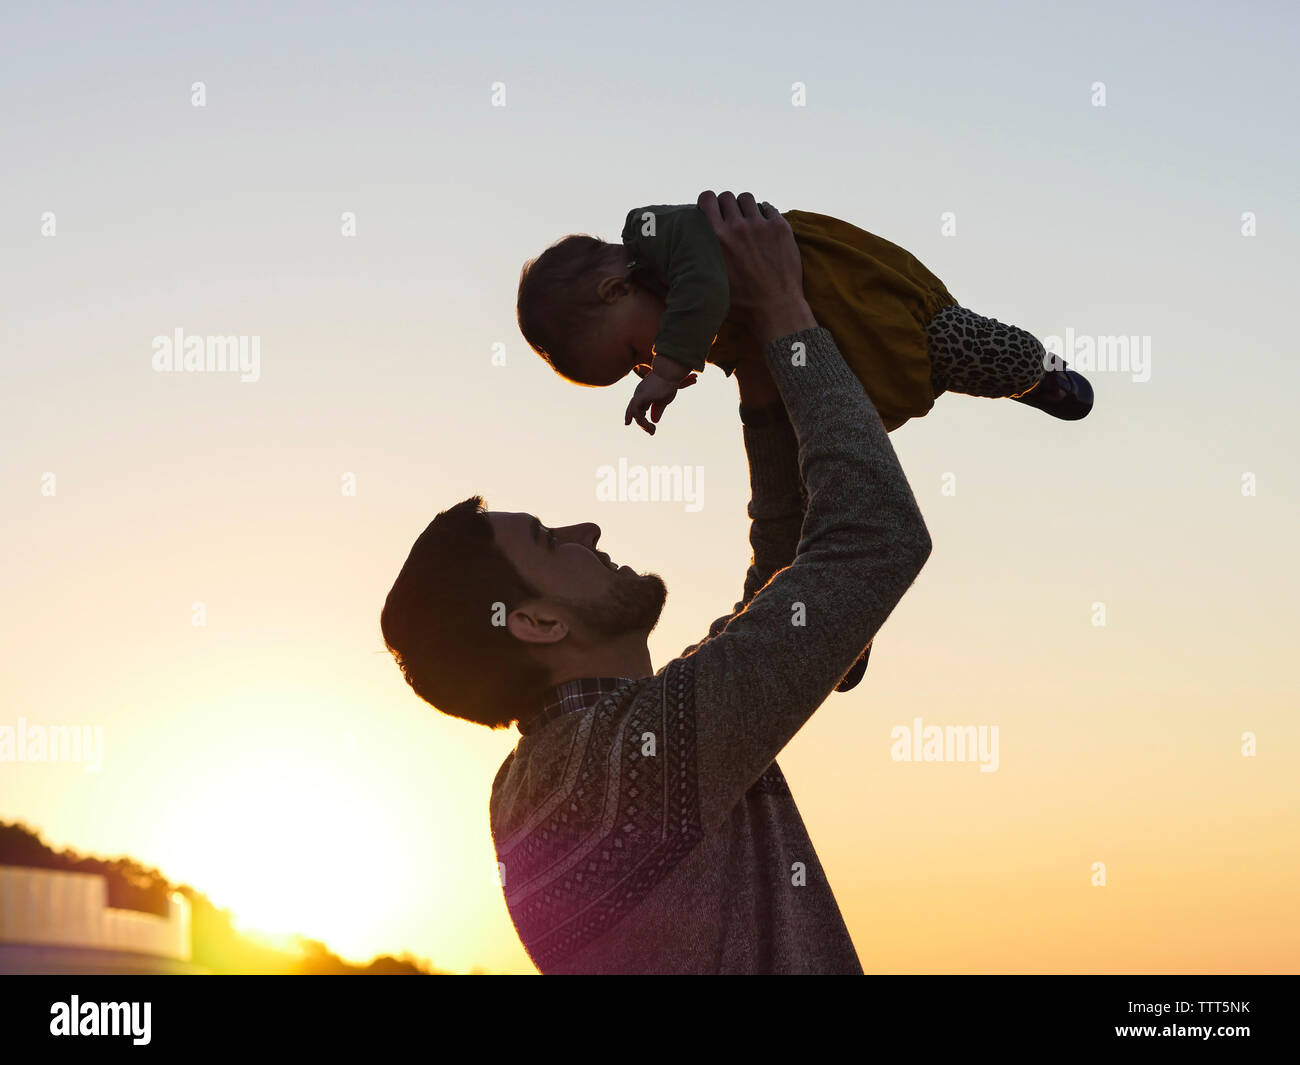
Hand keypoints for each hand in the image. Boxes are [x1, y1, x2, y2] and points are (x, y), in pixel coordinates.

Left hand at [626, 366, 697, 434]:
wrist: (670, 371)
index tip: (629, 424)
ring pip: (634, 413)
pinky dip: (642, 421)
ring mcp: (639, 394)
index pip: (635, 405)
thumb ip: (658, 410)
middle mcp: (639, 393)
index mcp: (643, 392)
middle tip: (652, 432)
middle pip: (633, 410)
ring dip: (643, 424)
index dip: (631, 415)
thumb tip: (654, 421)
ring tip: (652, 430)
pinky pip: (635, 412)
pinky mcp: (641, 397)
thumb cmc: (669, 383)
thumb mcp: (664, 400)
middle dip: (641, 423)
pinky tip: (650, 425)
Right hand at [696, 190, 813, 340]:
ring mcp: (760, 225)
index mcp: (717, 237)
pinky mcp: (780, 228)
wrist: (775, 307)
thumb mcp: (710, 280)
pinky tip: (764, 227)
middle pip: (727, 196)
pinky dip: (765, 214)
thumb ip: (698, 262)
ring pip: (747, 198)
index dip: (708, 201)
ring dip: (745, 207)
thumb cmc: (741, 302)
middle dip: (726, 205)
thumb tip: (672, 264)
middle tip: (729, 218)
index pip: (707, 199)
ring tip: (747, 220)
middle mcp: (737, 226)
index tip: (710, 208)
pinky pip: (769, 208)